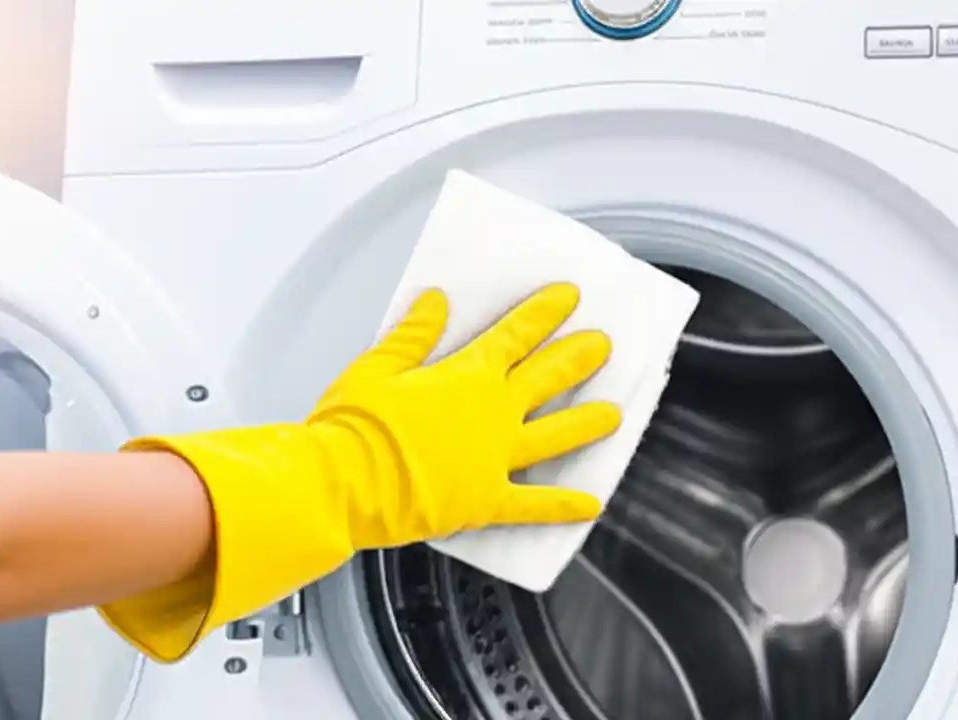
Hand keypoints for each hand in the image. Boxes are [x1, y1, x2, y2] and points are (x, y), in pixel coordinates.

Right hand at [99, 283, 619, 662]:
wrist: (343, 483)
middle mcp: (492, 414)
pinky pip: (534, 505)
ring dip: (587, 423)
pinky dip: (563, 506)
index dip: (545, 311)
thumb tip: (436, 300)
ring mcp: (495, 457)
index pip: (516, 333)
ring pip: (555, 435)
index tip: (568, 295)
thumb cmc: (352, 427)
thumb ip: (414, 334)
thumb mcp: (377, 367)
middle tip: (604, 344)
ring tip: (614, 414)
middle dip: (578, 357)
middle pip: (548, 377)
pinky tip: (591, 505)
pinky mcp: (487, 501)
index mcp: (467, 376)